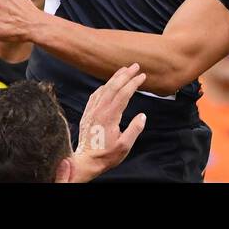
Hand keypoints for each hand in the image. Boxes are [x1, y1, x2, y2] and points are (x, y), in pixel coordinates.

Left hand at [71, 63, 147, 181]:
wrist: (85, 162)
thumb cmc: (105, 155)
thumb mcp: (124, 146)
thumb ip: (134, 130)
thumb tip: (142, 116)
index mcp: (110, 116)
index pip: (124, 93)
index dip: (134, 83)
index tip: (142, 76)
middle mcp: (99, 110)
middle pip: (113, 86)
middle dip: (125, 74)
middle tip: (135, 66)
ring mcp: (92, 111)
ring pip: (104, 89)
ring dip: (114, 78)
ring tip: (123, 70)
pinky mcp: (87, 114)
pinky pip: (95, 95)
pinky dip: (103, 87)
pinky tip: (107, 85)